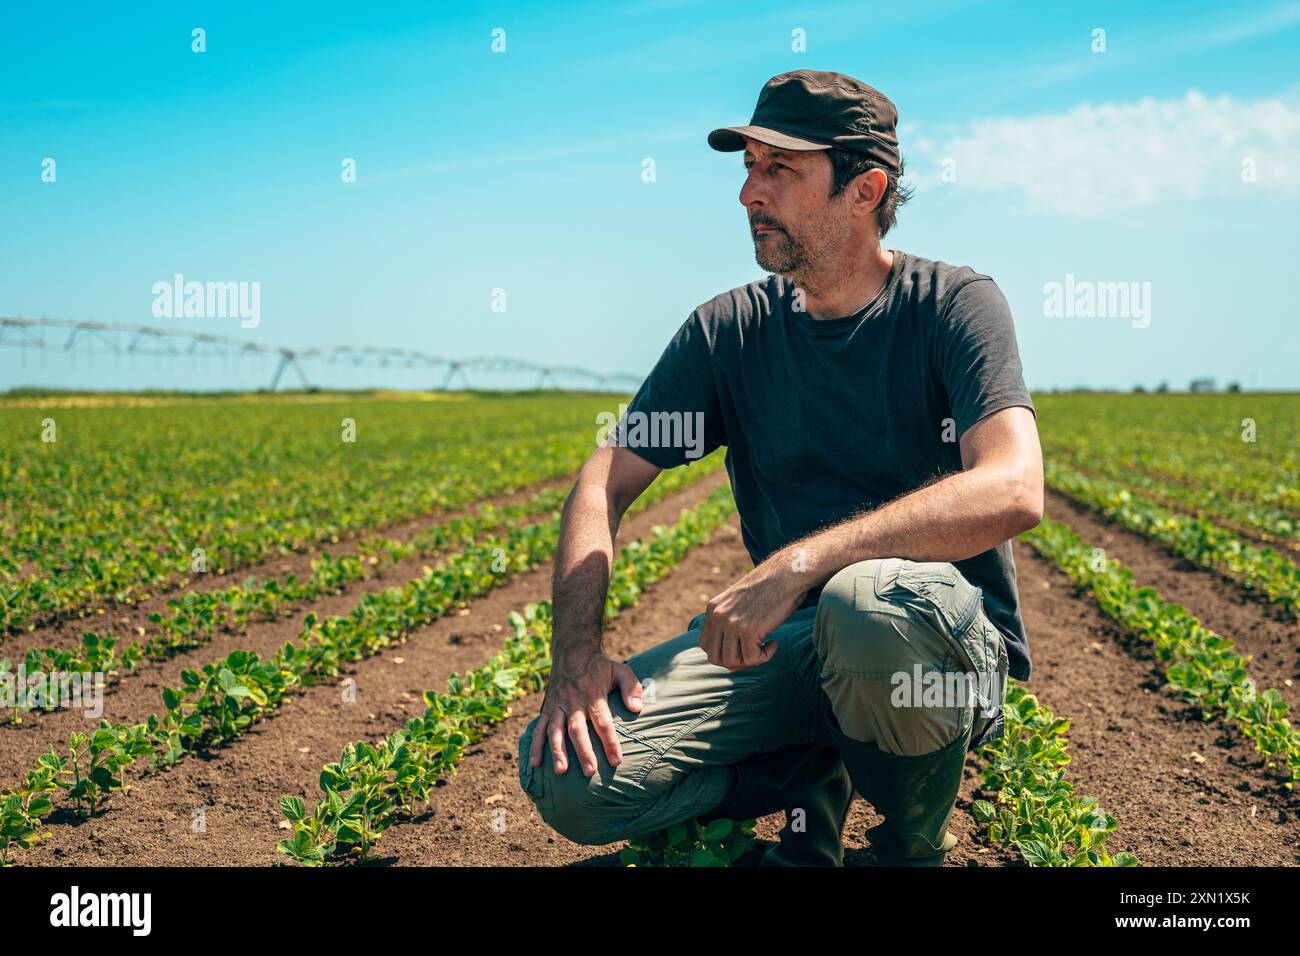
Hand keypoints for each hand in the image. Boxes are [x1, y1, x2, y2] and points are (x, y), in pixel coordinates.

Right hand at [527, 649, 642, 776]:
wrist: (573, 651)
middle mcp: (574, 702)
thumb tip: (637, 708)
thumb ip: (632, 688)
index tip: (616, 760)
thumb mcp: (621, 670)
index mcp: (593, 695)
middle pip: (577, 729)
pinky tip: (534, 764)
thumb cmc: (600, 666)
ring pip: (555, 730)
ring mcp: (558, 706)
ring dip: (557, 751)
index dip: (609, 742)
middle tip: (590, 772)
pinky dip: (535, 746)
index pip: (603, 722)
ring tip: (561, 771)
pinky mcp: (548, 708)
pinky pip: (539, 728)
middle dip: (583, 751)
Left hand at [699, 557, 807, 670]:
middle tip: (754, 653)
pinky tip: (773, 644)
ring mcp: (731, 624)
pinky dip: (765, 656)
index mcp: (712, 609)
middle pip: (715, 658)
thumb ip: (728, 620)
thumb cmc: (768, 589)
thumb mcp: (737, 602)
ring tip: (764, 647)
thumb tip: (728, 656)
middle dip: (735, 662)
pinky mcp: (748, 630)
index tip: (742, 649)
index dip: (723, 653)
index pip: (706, 645)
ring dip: (750, 661)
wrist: (785, 575)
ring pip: (731, 663)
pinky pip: (752, 659)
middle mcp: (718, 617)